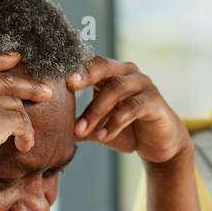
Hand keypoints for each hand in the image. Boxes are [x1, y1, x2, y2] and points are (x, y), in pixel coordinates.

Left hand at [67, 57, 190, 163]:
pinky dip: (115, 122)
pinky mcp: (155, 102)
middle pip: (104, 67)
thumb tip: (53, 132)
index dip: (75, 68)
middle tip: (69, 85)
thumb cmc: (127, 131)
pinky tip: (104, 137)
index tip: (57, 78)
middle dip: (85, 75)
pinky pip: (133, 107)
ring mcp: (144, 85)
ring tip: (81, 131)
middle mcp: (129, 74)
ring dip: (96, 110)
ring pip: (116, 88)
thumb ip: (81, 125)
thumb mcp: (99, 128)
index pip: (92, 64)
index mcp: (113, 74)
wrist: (158, 146)